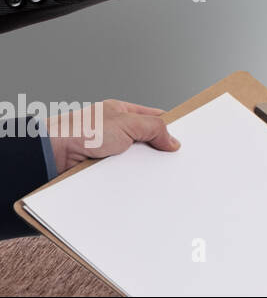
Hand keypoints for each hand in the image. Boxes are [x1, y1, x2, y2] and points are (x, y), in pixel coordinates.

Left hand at [47, 100, 179, 174]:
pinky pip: (122, 177)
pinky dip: (129, 181)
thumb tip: (173, 140)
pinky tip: (134, 184)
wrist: (52, 154)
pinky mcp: (101, 171)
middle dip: (156, 152)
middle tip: (171, 161)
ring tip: (151, 174)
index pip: (153, 118)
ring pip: (135, 162)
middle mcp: (115, 132)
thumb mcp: (126, 123)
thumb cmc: (80, 130)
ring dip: (141, 169)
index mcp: (122, 113)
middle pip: (146, 142)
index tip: (183, 139)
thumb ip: (153, 128)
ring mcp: (108, 152)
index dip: (169, 127)